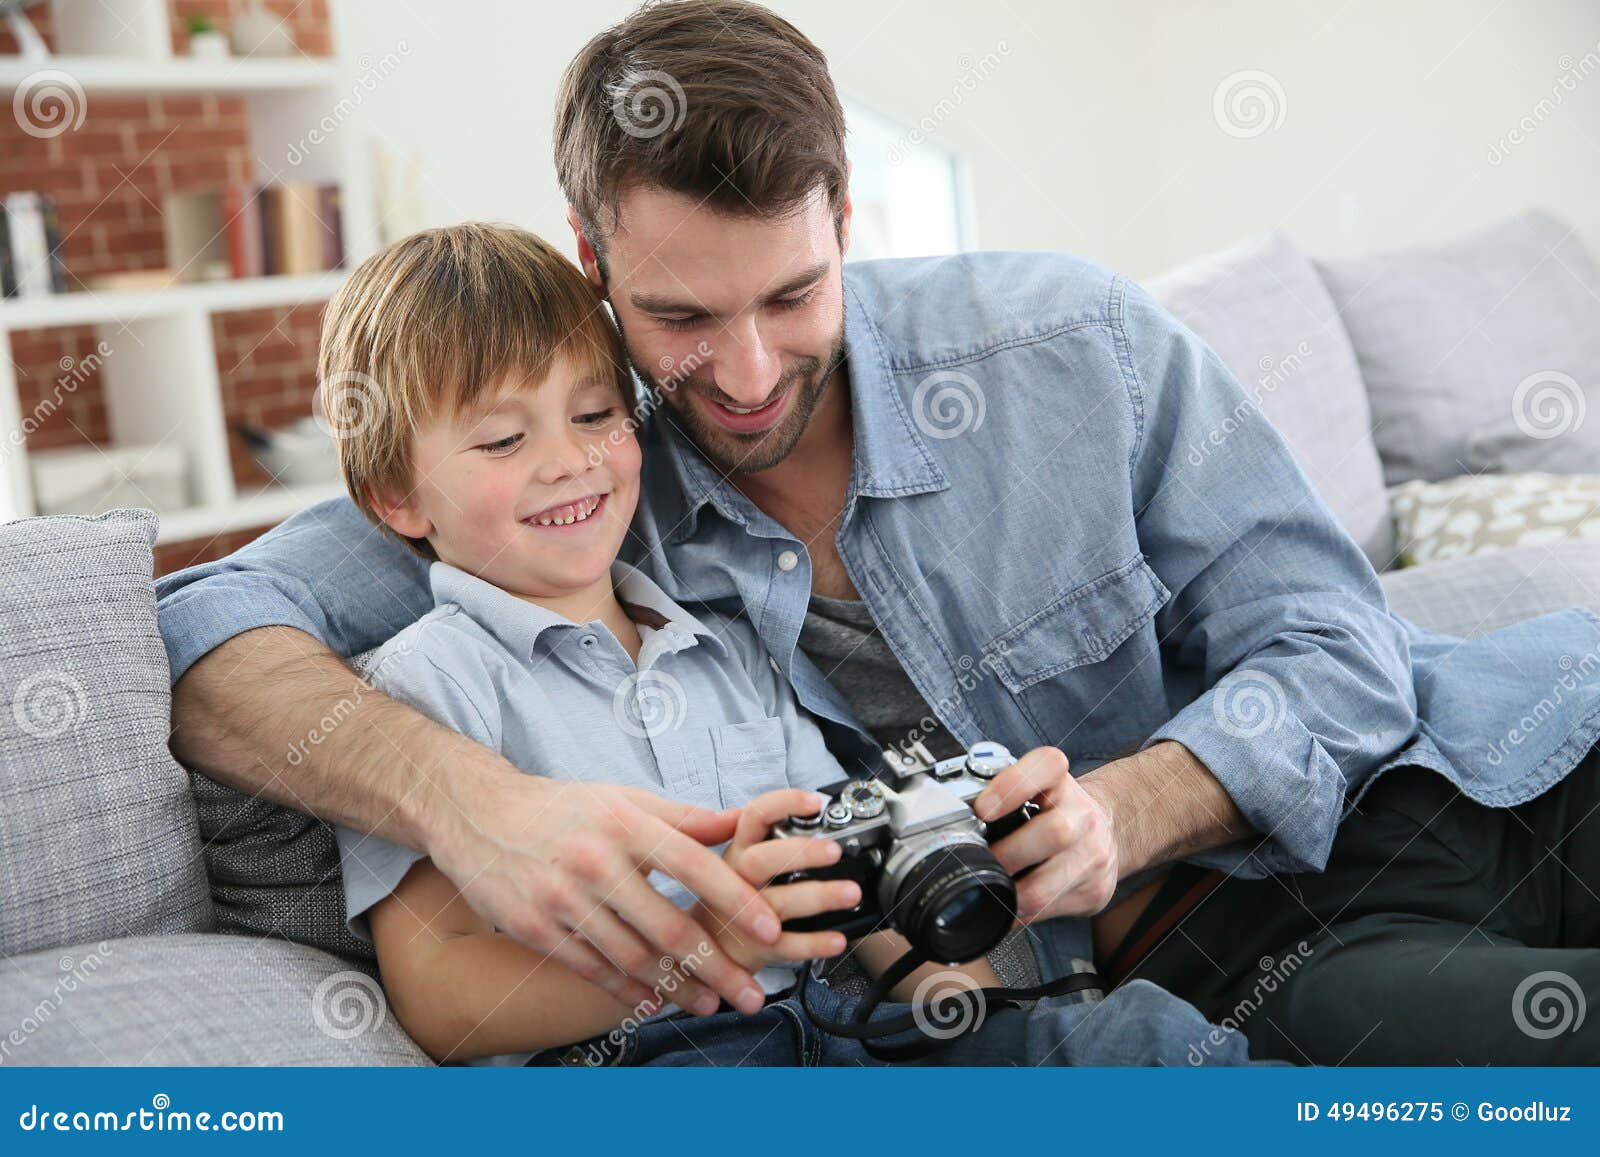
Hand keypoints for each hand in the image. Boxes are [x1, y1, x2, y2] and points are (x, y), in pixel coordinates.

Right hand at [429, 770, 782, 1016]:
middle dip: (716, 967)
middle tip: (750, 993)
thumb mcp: (623, 798)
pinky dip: (628, 991)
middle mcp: (596, 863)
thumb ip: (684, 818)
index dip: (736, 900)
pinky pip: (593, 970)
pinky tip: (655, 1002)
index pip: (694, 865)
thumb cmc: (561, 808)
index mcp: (625, 824)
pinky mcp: (536, 930)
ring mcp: (563, 900)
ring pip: (633, 958)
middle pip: (667, 926)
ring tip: (710, 1004)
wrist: (479, 815)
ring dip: (678, 988)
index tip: (770, 927)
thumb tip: (741, 822)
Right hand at [692, 789, 859, 973]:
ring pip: (778, 902)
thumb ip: (769, 840)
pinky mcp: (751, 948)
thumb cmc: (730, 900)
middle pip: (762, 860)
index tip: (814, 802)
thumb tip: (816, 814)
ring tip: (851, 893)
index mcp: (738, 851)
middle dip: (801, 853)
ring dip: (818, 897)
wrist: (705, 950)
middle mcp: (737, 878)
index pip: (755, 816)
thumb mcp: (740, 864)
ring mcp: (742, 915)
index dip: (784, 805)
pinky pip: (785, 945)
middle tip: (835, 851)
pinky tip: (837, 940)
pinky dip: (813, 943)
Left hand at [973, 746, 1117, 922]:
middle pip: (1054, 833)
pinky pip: (1048, 911)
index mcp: (1060, 780)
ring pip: (1045, 887)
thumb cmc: (1054, 808)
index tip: (983, 808)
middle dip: (1006, 856)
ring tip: (988, 889)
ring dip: (1007, 894)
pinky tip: (1009, 905)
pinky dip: (1019, 913)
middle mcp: (1083, 814)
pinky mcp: (1095, 890)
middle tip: (978, 863)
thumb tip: (950, 813)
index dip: (1013, 785)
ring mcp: (1093, 854)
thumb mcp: (1032, 787)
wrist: (1107, 829)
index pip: (1046, 767)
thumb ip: (998, 793)